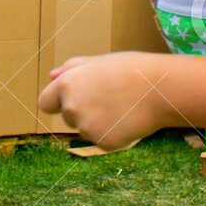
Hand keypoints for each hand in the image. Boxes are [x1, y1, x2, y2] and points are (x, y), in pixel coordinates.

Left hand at [38, 52, 172, 150]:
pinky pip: (102, 141)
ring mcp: (87, 128)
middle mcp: (72, 108)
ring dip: (98, 123)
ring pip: (85, 130)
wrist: (160, 89)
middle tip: (110, 98)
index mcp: (66, 85)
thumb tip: (52, 76)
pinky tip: (127, 120)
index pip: (45, 103)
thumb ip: (72, 69)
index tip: (71, 100)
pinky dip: (113, 134)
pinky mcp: (104, 143)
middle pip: (68, 117)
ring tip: (121, 107)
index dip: (57, 102)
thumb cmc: (131, 70)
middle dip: (83, 110)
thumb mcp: (99, 62)